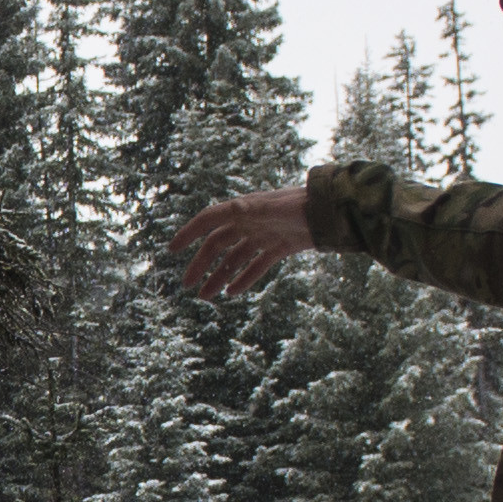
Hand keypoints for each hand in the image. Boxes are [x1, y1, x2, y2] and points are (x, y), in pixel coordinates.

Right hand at [168, 187, 314, 298]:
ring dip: (219, 276)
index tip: (171, 250)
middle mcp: (249, 222)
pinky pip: (256, 266)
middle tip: (187, 285)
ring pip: (234, 259)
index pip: (207, 220)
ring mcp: (264, 235)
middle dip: (200, 264)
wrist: (331, 211)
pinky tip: (232, 292)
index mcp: (242, 208)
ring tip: (206, 297)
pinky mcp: (279, 247)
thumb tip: (229, 212)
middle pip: (217, 244)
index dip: (188, 233)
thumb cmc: (300, 204)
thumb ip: (250, 211)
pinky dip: (243, 279)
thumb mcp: (271, 208)